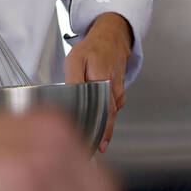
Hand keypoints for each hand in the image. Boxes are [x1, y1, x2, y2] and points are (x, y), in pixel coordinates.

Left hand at [64, 13, 132, 152]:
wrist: (111, 39)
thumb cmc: (92, 49)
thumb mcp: (75, 60)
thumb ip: (74, 80)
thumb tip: (71, 101)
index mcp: (103, 79)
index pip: (102, 111)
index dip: (99, 131)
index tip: (94, 145)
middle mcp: (114, 89)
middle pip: (108, 118)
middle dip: (100, 136)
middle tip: (92, 152)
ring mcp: (118, 93)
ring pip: (110, 116)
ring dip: (102, 130)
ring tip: (94, 145)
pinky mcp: (119, 95)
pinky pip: (111, 111)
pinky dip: (104, 120)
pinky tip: (97, 128)